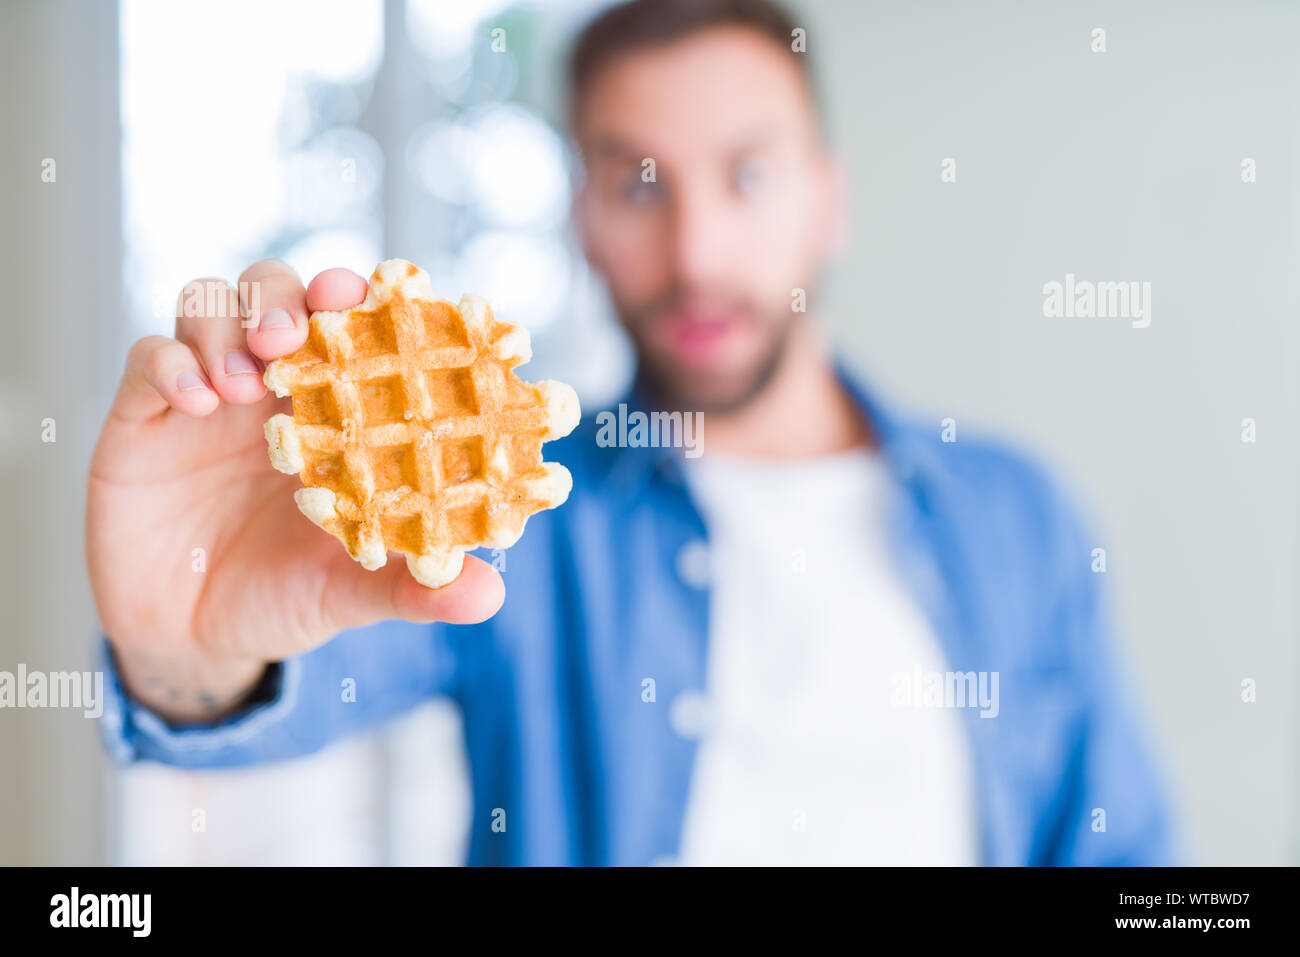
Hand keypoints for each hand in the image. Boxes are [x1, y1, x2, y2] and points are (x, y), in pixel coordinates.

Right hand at [87, 260, 503, 720]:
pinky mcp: (143, 414)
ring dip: (227, 324)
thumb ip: (414, 587)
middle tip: (294, 333)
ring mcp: (206, 393)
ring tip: (245, 381)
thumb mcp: (351, 592)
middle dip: (286, 294)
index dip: (362, 300)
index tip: (376, 296)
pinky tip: (195, 403)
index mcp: (330, 410)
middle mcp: (270, 386)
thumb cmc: (283, 596)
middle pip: (276, 292)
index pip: (348, 328)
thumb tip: (489, 593)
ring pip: (208, 305)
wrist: (191, 638)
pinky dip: (170, 364)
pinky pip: (148, 359)